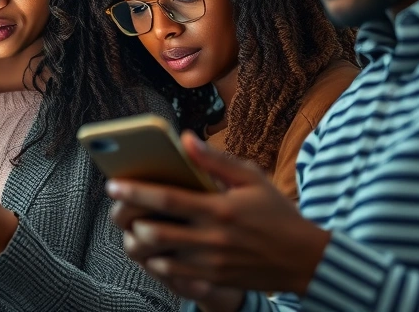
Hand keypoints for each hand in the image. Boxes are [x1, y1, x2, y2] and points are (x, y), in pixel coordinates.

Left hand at [106, 132, 329, 295]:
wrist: (305, 259)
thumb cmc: (276, 213)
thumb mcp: (252, 179)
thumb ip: (215, 160)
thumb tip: (185, 138)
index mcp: (220, 208)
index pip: (168, 198)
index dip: (136, 191)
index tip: (113, 183)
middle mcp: (213, 237)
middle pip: (156, 230)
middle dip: (130, 219)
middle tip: (118, 208)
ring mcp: (212, 262)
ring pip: (159, 255)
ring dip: (140, 242)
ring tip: (134, 227)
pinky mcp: (213, 279)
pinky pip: (173, 274)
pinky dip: (156, 260)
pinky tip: (153, 248)